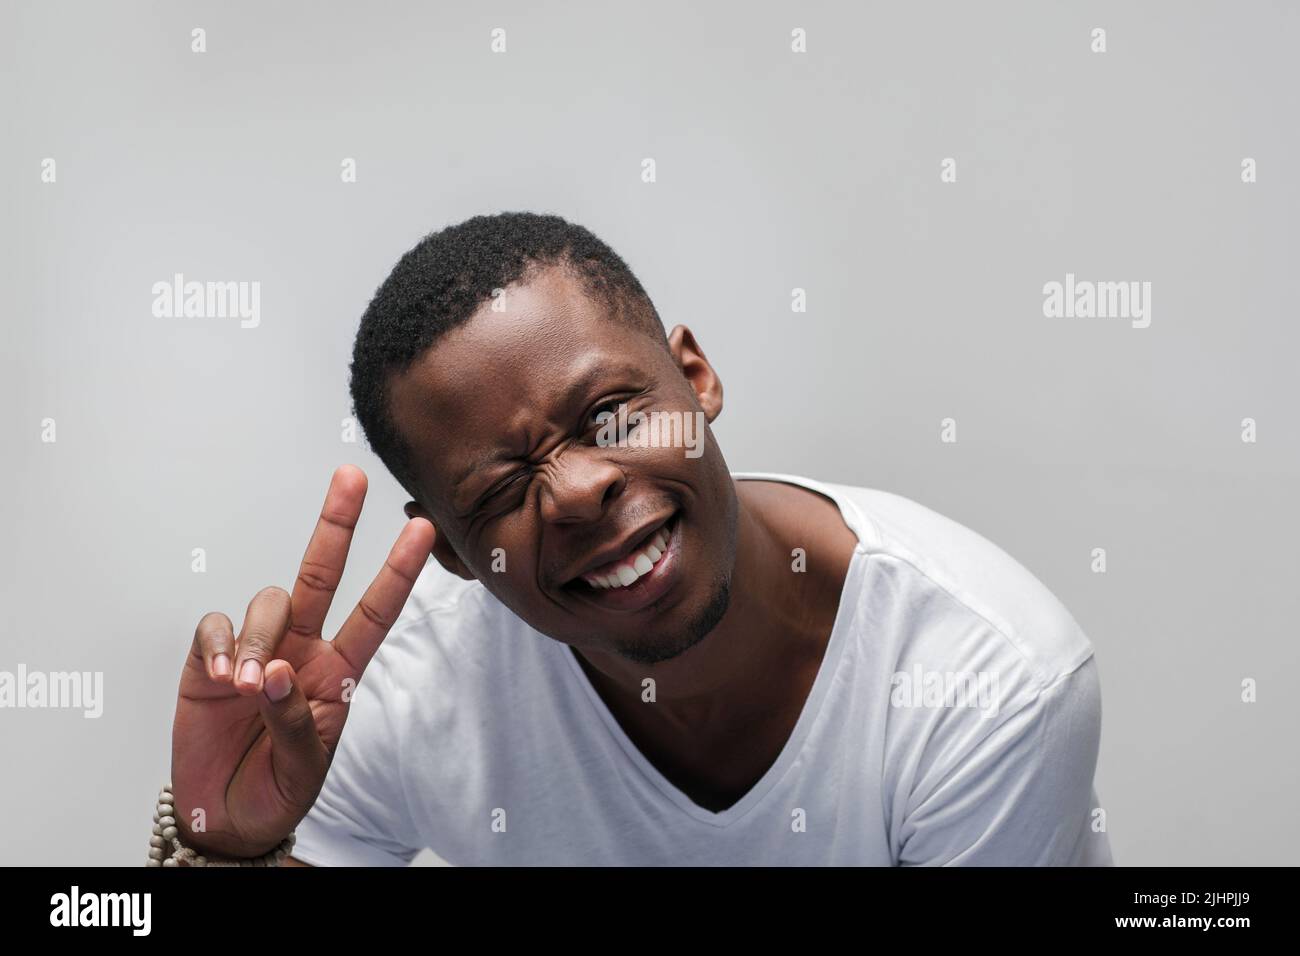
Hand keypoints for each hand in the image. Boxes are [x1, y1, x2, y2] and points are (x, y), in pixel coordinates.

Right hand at [168, 465, 434, 858]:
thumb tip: (270, 674)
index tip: (422, 529)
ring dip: (256, 637)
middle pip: (322, 574)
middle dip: (337, 524)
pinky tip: (217, 675)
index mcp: (338, 671)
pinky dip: (216, 644)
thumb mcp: (302, 769)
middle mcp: (301, 649)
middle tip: (351, 476)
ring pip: (266, 603)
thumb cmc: (276, 790)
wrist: (226, 819)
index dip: (399, 571)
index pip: (376, 612)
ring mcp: (256, 650)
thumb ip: (294, 722)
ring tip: (245, 686)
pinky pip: (214, 626)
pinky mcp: (207, 659)